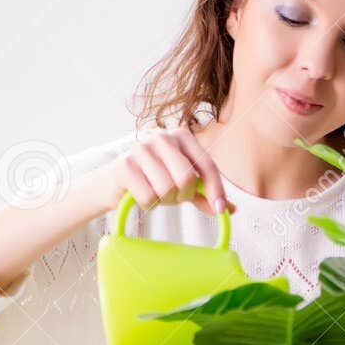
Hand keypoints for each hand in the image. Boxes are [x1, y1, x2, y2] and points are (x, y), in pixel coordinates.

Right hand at [88, 127, 232, 217]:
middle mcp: (162, 136)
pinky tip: (140, 196)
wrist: (114, 183)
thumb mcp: (182, 184)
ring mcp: (141, 148)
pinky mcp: (124, 165)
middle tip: (173, 197)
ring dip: (164, 200)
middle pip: (186, 178)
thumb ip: (205, 193)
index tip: (220, 209)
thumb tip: (230, 209)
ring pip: (167, 188)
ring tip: (156, 194)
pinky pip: (148, 196)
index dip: (216, 189)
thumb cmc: (153, 179)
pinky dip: (148, 204)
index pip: (206, 164)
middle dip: (182, 196)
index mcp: (182, 136)